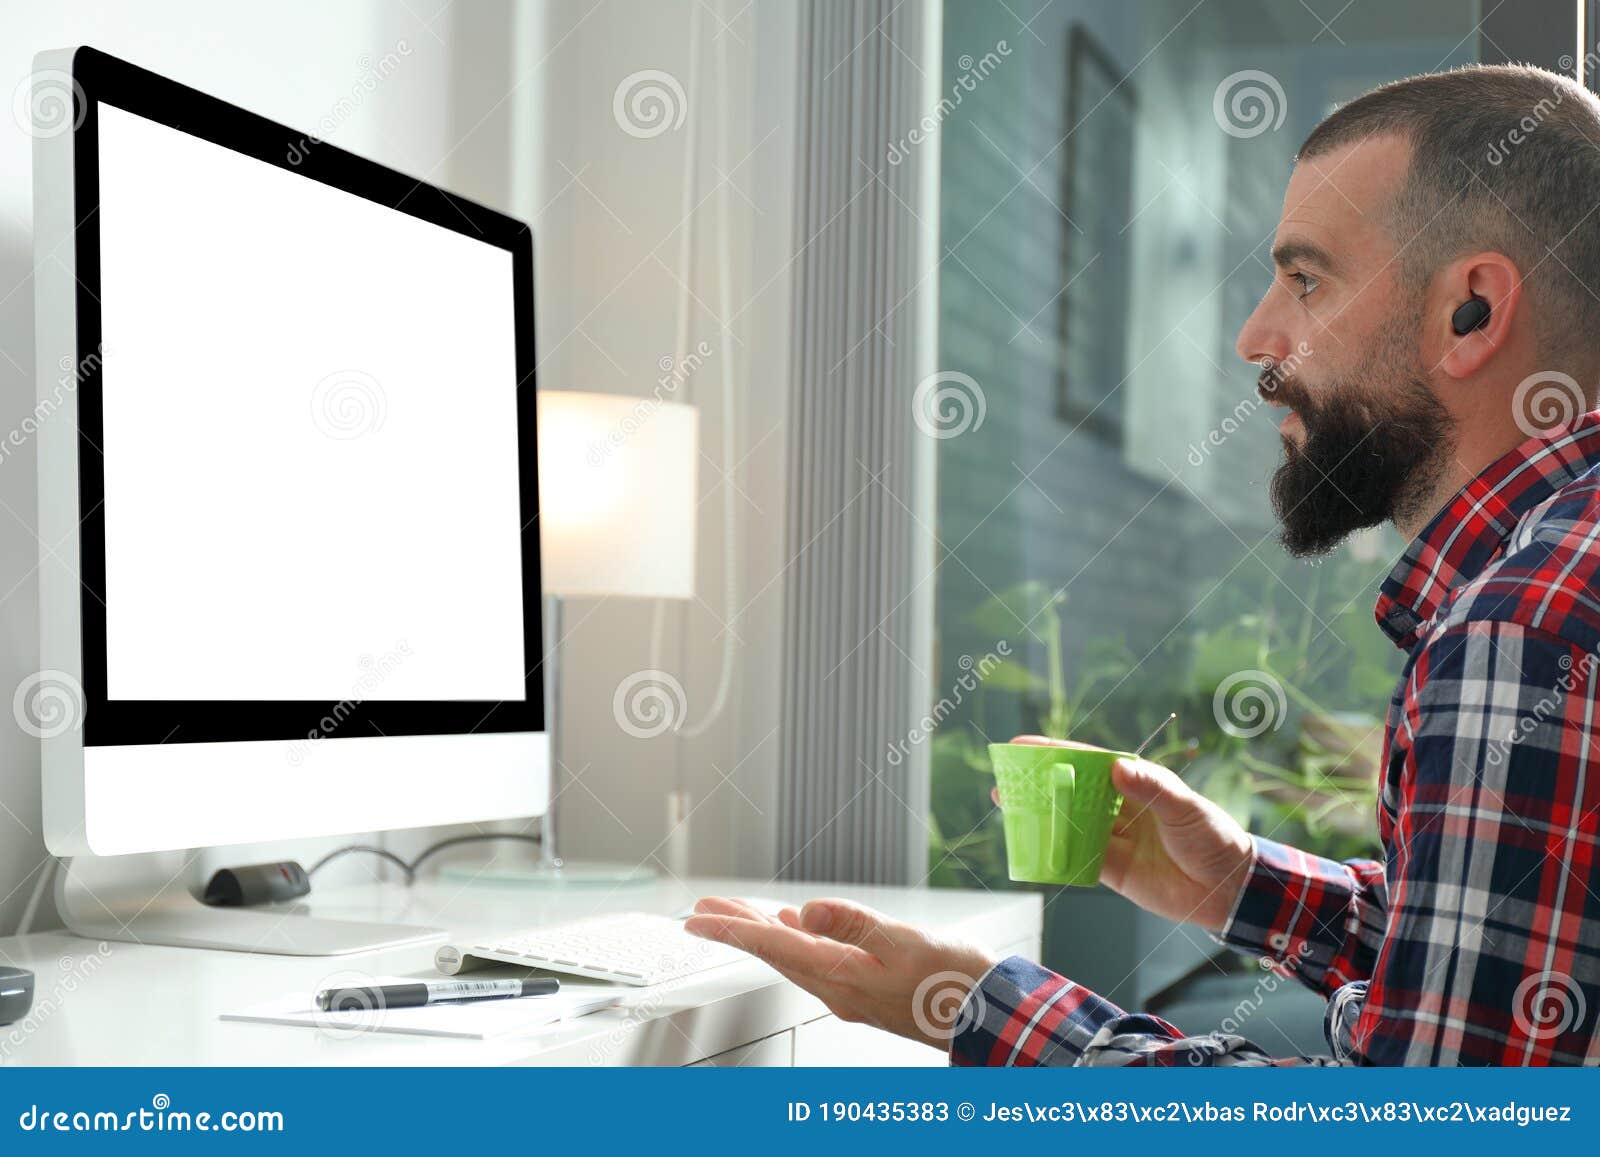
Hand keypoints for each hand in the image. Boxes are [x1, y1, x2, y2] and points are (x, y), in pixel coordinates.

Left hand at [684, 896, 997, 1050]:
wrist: (986, 1014)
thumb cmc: (952, 980)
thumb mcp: (903, 941)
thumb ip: (853, 923)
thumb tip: (806, 912)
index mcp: (841, 976)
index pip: (771, 948)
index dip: (731, 930)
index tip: (696, 917)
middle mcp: (838, 989)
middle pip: (774, 953)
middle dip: (737, 929)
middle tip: (703, 910)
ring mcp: (851, 992)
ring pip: (792, 957)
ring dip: (762, 934)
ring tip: (738, 915)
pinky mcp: (866, 990)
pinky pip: (816, 962)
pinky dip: (796, 941)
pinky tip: (797, 927)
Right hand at [998, 737, 1253, 931]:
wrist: (1230, 889)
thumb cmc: (1213, 838)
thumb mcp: (1185, 808)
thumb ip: (1150, 788)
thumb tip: (1115, 767)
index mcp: (1136, 783)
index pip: (1089, 762)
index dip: (1055, 753)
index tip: (1022, 746)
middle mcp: (1120, 807)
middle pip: (1071, 791)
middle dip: (1038, 784)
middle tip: (1004, 779)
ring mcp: (1114, 838)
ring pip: (1069, 823)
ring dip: (1040, 816)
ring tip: (1007, 807)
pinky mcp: (1113, 870)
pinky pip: (1077, 858)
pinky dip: (1055, 852)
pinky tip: (1031, 845)